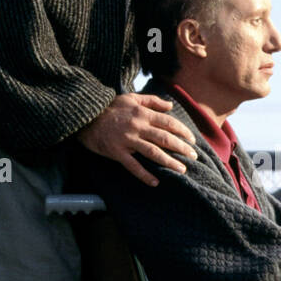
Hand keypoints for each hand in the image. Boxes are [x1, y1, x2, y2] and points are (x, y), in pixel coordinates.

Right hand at [75, 95, 197, 185]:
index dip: (183, 131)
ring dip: (169, 162)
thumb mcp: (131, 98)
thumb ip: (152, 101)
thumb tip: (170, 106)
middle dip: (182, 148)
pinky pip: (133, 166)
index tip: (192, 140)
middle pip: (165, 138)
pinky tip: (155, 182)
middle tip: (194, 156)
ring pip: (153, 152)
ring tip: (182, 169)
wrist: (86, 118)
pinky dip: (145, 175)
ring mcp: (128, 141)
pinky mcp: (117, 152)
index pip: (168, 123)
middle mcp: (138, 127)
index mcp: (142, 114)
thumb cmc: (110, 108)